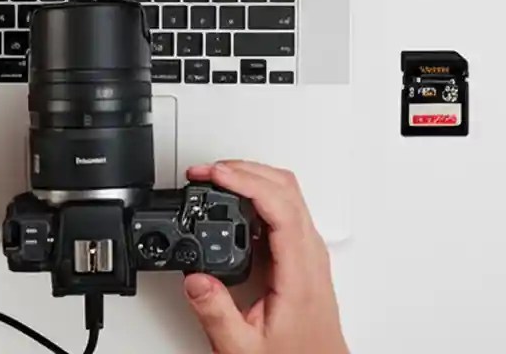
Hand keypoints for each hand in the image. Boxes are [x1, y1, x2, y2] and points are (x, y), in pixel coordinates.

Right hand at [182, 161, 347, 353]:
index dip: (247, 181)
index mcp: (300, 274)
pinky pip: (286, 210)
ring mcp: (310, 253)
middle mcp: (311, 256)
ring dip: (252, 178)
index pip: (281, 208)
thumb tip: (194, 278)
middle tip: (207, 172)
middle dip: (244, 170)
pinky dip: (259, 194)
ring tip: (216, 180)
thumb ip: (216, 313)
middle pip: (286, 188)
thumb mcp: (244, 348)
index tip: (216, 174)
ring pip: (288, 194)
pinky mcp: (303, 256)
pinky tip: (236, 201)